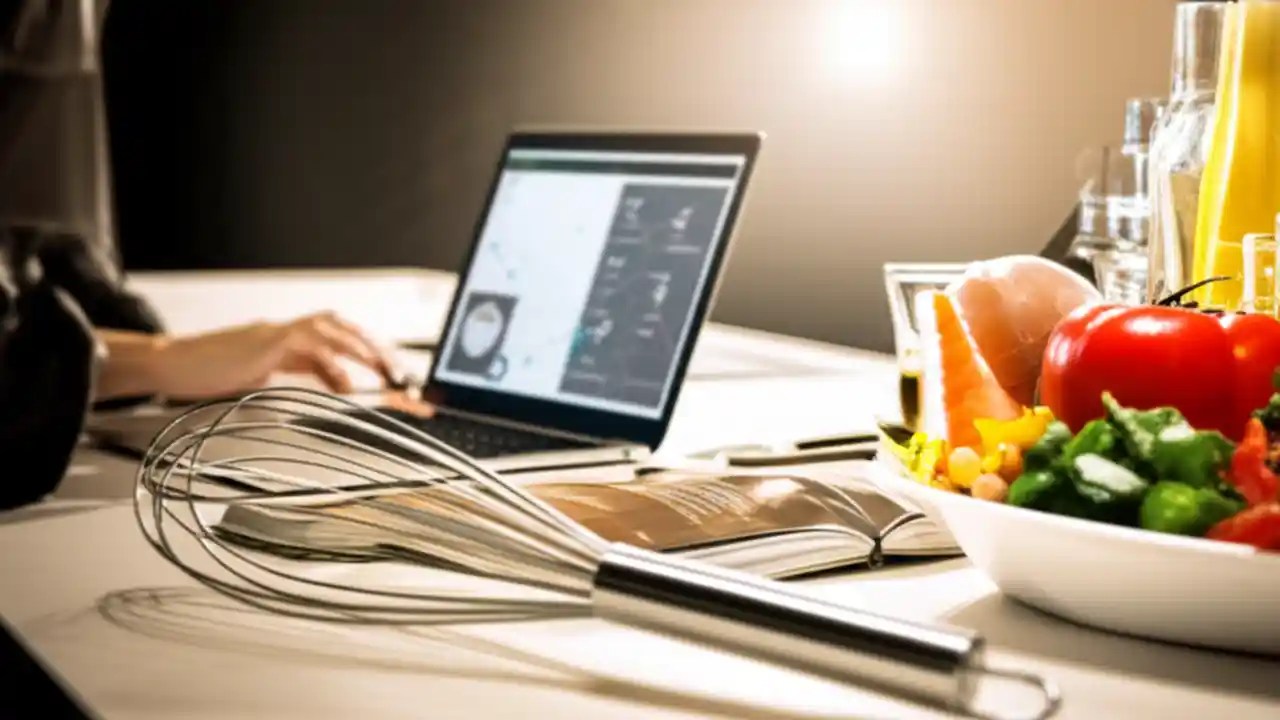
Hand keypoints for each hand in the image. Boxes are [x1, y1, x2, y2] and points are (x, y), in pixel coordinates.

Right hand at [145, 312, 397, 399]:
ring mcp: (276, 333)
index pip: (341, 342)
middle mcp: (288, 330)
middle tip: (403, 376)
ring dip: (365, 350)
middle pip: (345, 330)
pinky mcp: (263, 342)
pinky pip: (306, 345)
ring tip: (387, 373)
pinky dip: (330, 363)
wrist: (171, 364)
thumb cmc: (212, 373)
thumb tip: (339, 388)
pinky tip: (344, 383)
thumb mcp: (266, 377)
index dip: (373, 356)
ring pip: (332, 329)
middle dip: (378, 351)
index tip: (397, 377)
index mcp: (291, 339)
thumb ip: (300, 376)